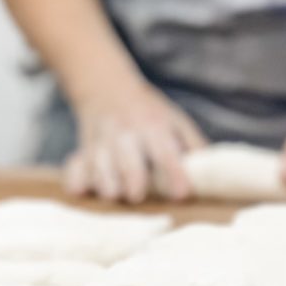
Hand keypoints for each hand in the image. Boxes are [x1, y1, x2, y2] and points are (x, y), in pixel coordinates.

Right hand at [64, 81, 205, 202]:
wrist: (106, 88)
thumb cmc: (148, 113)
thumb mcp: (175, 120)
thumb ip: (192, 146)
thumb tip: (210, 175)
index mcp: (153, 126)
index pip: (165, 152)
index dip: (174, 173)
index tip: (182, 194)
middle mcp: (125, 134)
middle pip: (127, 161)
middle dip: (132, 180)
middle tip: (138, 196)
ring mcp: (101, 142)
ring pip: (99, 167)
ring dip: (105, 183)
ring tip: (114, 195)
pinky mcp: (83, 152)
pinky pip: (75, 167)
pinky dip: (77, 180)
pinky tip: (81, 190)